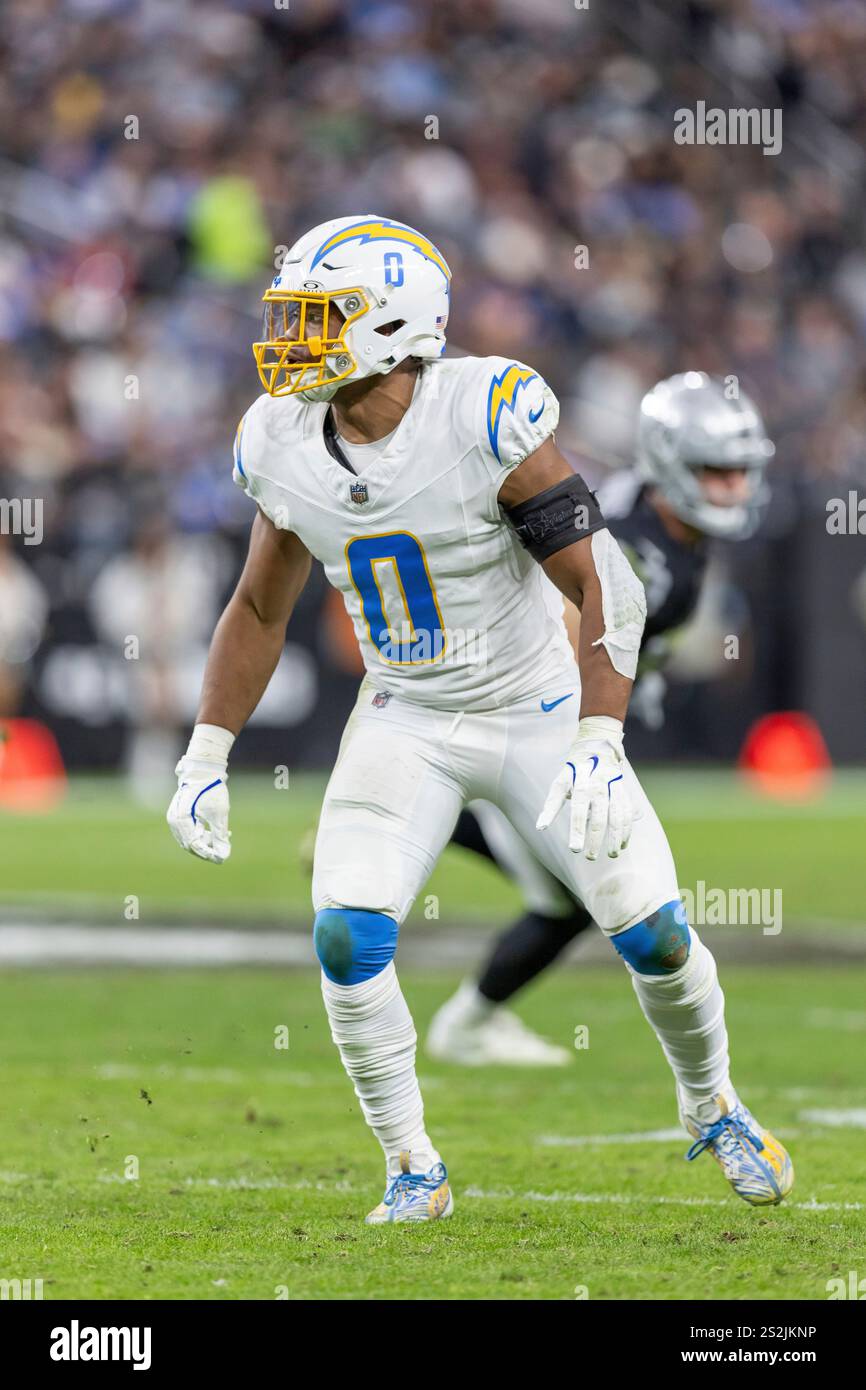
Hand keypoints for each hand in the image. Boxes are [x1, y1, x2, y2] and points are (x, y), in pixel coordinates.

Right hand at [167, 756, 230, 863]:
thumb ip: (220, 835)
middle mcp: (173, 820)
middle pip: (189, 844)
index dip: (208, 853)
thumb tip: (223, 856)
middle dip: (207, 849)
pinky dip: (201, 834)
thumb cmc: (212, 789)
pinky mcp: (178, 816)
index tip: (222, 858)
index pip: (193, 844)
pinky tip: (216, 832)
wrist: (204, 771)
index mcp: (181, 818)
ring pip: (189, 839)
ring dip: (205, 842)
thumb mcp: (220, 813)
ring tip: (224, 837)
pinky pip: (188, 831)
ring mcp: (174, 818)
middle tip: (224, 850)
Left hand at [536, 715, 633, 859]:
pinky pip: (628, 812)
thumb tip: (540, 827)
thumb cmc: (573, 772)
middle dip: (595, 839)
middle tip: (590, 857)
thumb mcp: (559, 784)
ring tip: (611, 855)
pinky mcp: (624, 791)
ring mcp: (614, 788)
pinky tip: (622, 844)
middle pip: (599, 816)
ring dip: (615, 837)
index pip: (578, 810)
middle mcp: (599, 786)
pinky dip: (627, 830)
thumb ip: (551, 806)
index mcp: (581, 784)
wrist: (598, 748)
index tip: (575, 849)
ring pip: (618, 816)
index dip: (577, 830)